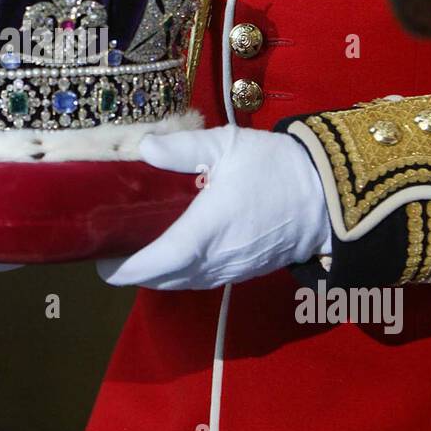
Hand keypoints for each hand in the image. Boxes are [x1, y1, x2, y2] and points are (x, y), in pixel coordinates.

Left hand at [97, 125, 330, 290]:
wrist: (329, 195)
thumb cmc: (277, 167)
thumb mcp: (227, 146)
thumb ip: (182, 148)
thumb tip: (144, 149)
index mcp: (205, 231)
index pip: (154, 264)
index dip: (123, 270)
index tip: (101, 261)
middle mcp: (215, 260)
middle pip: (162, 280)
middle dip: (134, 273)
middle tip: (113, 249)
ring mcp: (231, 270)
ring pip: (182, 284)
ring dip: (158, 275)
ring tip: (139, 252)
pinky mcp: (245, 272)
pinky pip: (203, 281)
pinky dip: (181, 274)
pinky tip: (175, 254)